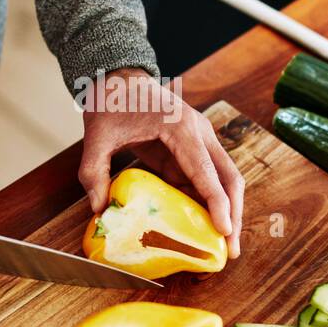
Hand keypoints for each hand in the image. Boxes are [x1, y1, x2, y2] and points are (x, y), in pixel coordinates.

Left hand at [79, 69, 243, 257]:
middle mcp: (199, 133)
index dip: (217, 204)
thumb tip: (100, 209)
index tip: (223, 232)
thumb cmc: (111, 101)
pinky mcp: (192, 148)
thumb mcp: (96, 136)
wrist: (118, 77)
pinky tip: (203, 226)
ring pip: (224, 179)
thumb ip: (94, 172)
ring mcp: (200, 139)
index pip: (206, 172)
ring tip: (223, 244)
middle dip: (233, 213)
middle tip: (231, 249)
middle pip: (229, 177)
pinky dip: (209, 202)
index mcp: (180, 128)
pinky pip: (206, 178)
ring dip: (226, 209)